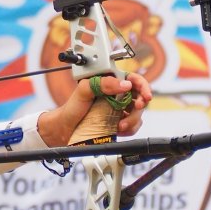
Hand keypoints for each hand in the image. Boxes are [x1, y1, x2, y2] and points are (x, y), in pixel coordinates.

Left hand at [37, 73, 152, 145]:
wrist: (65, 128)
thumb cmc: (72, 107)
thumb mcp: (83, 90)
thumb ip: (102, 83)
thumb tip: (124, 84)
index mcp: (110, 83)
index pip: (133, 79)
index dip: (143, 85)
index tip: (145, 95)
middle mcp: (117, 95)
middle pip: (139, 97)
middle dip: (140, 104)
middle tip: (135, 108)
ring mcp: (119, 110)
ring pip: (138, 114)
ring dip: (133, 120)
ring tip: (119, 125)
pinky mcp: (119, 123)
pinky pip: (132, 126)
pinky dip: (129, 129)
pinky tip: (117, 129)